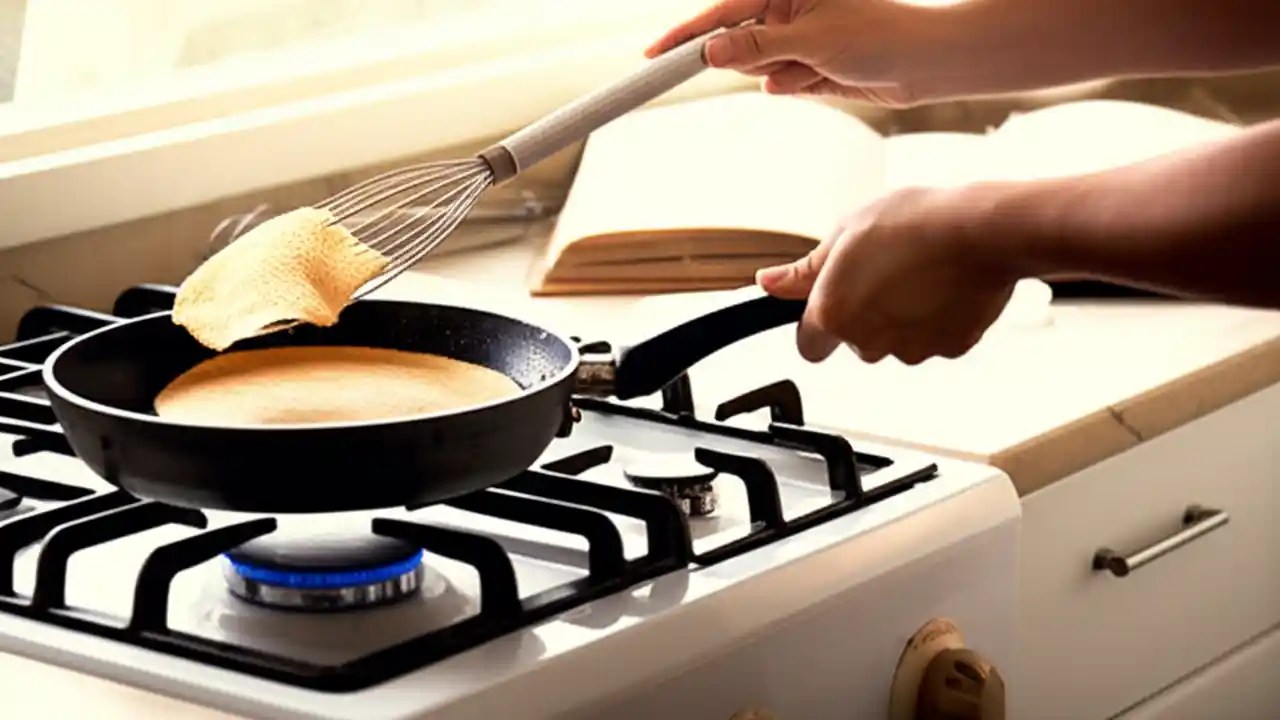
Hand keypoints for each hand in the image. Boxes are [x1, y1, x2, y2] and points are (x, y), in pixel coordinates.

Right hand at [645, 0, 979, 106]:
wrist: (924, 64)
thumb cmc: (879, 35)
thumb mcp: (812, 41)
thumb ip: (757, 48)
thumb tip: (711, 53)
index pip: (723, 12)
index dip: (688, 34)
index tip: (654, 54)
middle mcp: (786, 10)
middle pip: (737, 44)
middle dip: (754, 60)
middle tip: (788, 60)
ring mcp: (794, 39)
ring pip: (758, 69)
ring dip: (783, 75)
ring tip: (820, 67)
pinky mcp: (805, 64)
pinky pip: (780, 84)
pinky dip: (798, 85)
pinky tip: (826, 77)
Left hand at [756, 186, 1019, 364]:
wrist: (984, 232)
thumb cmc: (917, 224)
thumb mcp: (846, 232)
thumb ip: (804, 271)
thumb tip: (768, 283)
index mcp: (833, 313)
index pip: (807, 345)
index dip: (815, 324)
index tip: (829, 305)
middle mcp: (867, 340)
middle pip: (854, 342)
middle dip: (863, 316)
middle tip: (883, 271)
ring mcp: (911, 349)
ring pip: (894, 342)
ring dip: (900, 318)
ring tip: (918, 272)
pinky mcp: (949, 348)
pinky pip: (933, 339)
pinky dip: (936, 320)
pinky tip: (943, 285)